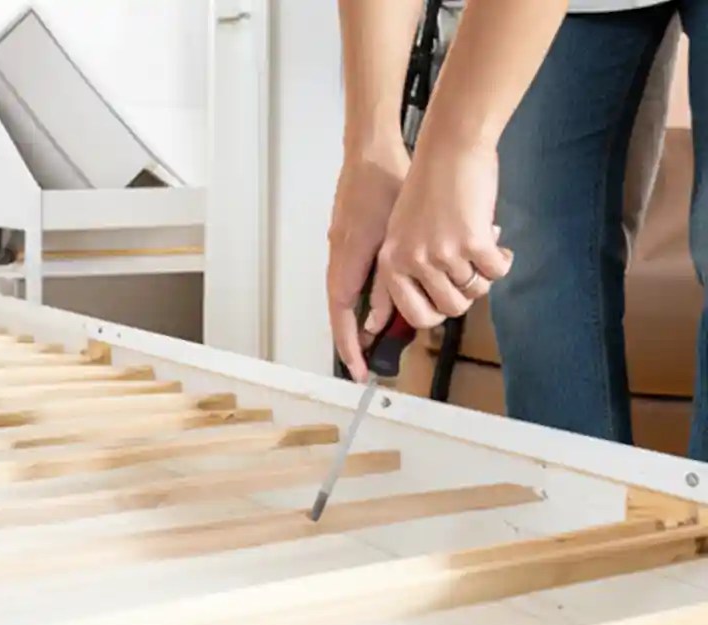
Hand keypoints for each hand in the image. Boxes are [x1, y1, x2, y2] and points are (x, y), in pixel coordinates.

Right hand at [327, 142, 411, 381]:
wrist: (371, 151)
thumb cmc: (384, 186)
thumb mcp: (390, 238)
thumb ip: (384, 281)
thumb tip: (377, 320)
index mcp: (345, 260)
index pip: (341, 315)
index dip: (349, 345)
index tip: (358, 370)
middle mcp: (338, 258)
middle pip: (340, 309)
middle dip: (353, 338)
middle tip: (367, 362)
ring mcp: (342, 248)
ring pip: (346, 294)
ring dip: (359, 317)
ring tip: (376, 339)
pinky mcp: (349, 238)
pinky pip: (352, 276)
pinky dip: (364, 295)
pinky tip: (382, 299)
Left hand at [370, 140, 512, 333]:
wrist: (450, 148)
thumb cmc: (428, 187)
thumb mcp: (403, 232)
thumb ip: (411, 267)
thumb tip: (436, 306)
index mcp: (392, 263)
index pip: (416, 315)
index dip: (438, 313)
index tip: (449, 300)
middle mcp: (414, 262)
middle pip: (452, 308)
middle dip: (467, 295)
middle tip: (471, 272)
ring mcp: (443, 254)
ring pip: (477, 290)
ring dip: (485, 272)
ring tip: (483, 249)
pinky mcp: (473, 242)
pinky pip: (497, 271)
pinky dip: (503, 260)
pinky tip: (499, 245)